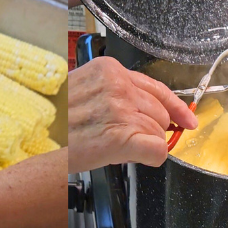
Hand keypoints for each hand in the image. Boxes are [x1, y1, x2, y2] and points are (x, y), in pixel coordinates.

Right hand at [67, 56, 196, 171]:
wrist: (40, 143)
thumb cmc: (58, 122)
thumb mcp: (84, 91)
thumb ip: (115, 92)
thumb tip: (143, 109)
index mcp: (109, 70)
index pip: (155, 87)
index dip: (176, 105)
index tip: (186, 117)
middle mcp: (117, 87)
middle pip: (160, 112)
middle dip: (152, 129)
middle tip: (132, 139)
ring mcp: (120, 111)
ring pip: (159, 132)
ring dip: (145, 144)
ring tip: (119, 147)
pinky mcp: (121, 138)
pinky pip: (156, 149)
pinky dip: (153, 157)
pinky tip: (138, 157)